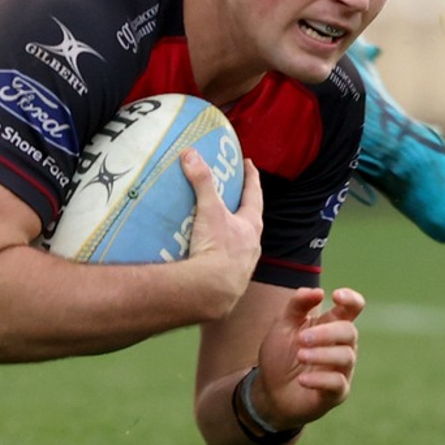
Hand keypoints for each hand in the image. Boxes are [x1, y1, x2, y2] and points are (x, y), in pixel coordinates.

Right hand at [181, 152, 263, 315]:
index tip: (249, 164)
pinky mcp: (230, 280)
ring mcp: (242, 264)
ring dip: (232, 233)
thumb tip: (191, 154)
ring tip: (217, 226)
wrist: (213, 291)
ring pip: (241, 243)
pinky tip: (209, 255)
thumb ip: (201, 182)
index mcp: (251, 225)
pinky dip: (219, 254)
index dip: (251, 178)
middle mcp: (252, 245)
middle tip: (232, 195)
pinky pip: (226, 261)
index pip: (254, 195)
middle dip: (242, 207)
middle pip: (250, 220)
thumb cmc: (217, 249)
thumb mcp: (209, 211)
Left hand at [252, 286, 364, 429]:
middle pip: (349, 332)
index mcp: (330, 326)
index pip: (352, 308)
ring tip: (300, 356)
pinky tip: (302, 379)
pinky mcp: (336, 393)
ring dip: (322, 354)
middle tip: (301, 339)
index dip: (351, 299)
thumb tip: (317, 291)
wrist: (269, 392)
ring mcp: (341, 370)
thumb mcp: (283, 326)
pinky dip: (320, 380)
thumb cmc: (280, 356)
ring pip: (346, 356)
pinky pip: (338, 383)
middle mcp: (341, 346)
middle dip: (327, 333)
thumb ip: (297, 305)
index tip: (336, 296)